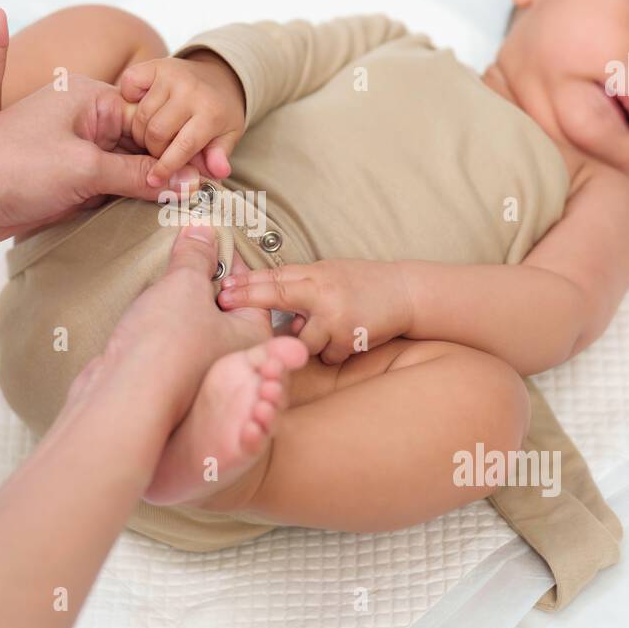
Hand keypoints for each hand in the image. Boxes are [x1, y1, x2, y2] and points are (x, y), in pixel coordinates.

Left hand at [0, 73, 197, 245]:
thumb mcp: (84, 169)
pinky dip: (125, 200)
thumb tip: (187, 183)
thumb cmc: (8, 168)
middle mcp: (83, 118)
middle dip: (168, 168)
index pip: (152, 120)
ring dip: (148, 188)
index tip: (209, 177)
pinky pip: (106, 187)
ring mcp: (72, 150)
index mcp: (89, 96)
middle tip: (204, 196)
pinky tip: (150, 217)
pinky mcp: (63, 180)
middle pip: (143, 143)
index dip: (180, 149)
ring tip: (185, 210)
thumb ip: (138, 176)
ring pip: (126, 168)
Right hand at [64, 222, 281, 431]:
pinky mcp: (168, 375)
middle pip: (219, 304)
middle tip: (182, 258)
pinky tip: (144, 313)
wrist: (125, 393)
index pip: (247, 286)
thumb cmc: (167, 346)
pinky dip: (157, 323)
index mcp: (252, 336)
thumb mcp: (185, 284)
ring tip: (160, 286)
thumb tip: (203, 232)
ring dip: (175, 302)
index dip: (225, 259)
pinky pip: (168, 339)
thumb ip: (195, 256)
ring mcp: (199, 369)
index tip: (207, 239)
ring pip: (191, 322)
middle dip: (197, 280)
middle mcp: (230, 356)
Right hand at [117, 51, 246, 186]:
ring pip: (141, 115)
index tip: (153, 179)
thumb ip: (219, 156)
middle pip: (156, 132)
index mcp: (211, 112)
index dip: (166, 167)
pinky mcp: (155, 64)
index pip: (184, 146)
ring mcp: (171, 74)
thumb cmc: (220, 113)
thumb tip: (218, 173)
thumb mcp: (227, 137)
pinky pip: (129, 84)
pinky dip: (129, 97)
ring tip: (152, 133)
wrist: (220, 76)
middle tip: (159, 150)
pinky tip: (141, 106)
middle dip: (153, 149)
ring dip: (141, 130)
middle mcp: (190, 90)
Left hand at [216, 258, 413, 364]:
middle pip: (277, 297)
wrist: (406, 293)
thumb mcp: (330, 272)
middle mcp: (323, 293)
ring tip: (330, 326)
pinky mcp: (348, 339)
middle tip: (224, 302)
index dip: (246, 283)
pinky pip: (326, 355)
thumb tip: (263, 294)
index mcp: (317, 273)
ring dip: (306, 339)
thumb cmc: (363, 282)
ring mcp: (335, 317)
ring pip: (300, 340)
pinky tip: (348, 336)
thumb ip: (300, 283)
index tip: (222, 287)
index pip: (274, 277)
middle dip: (248, 300)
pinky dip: (332, 350)